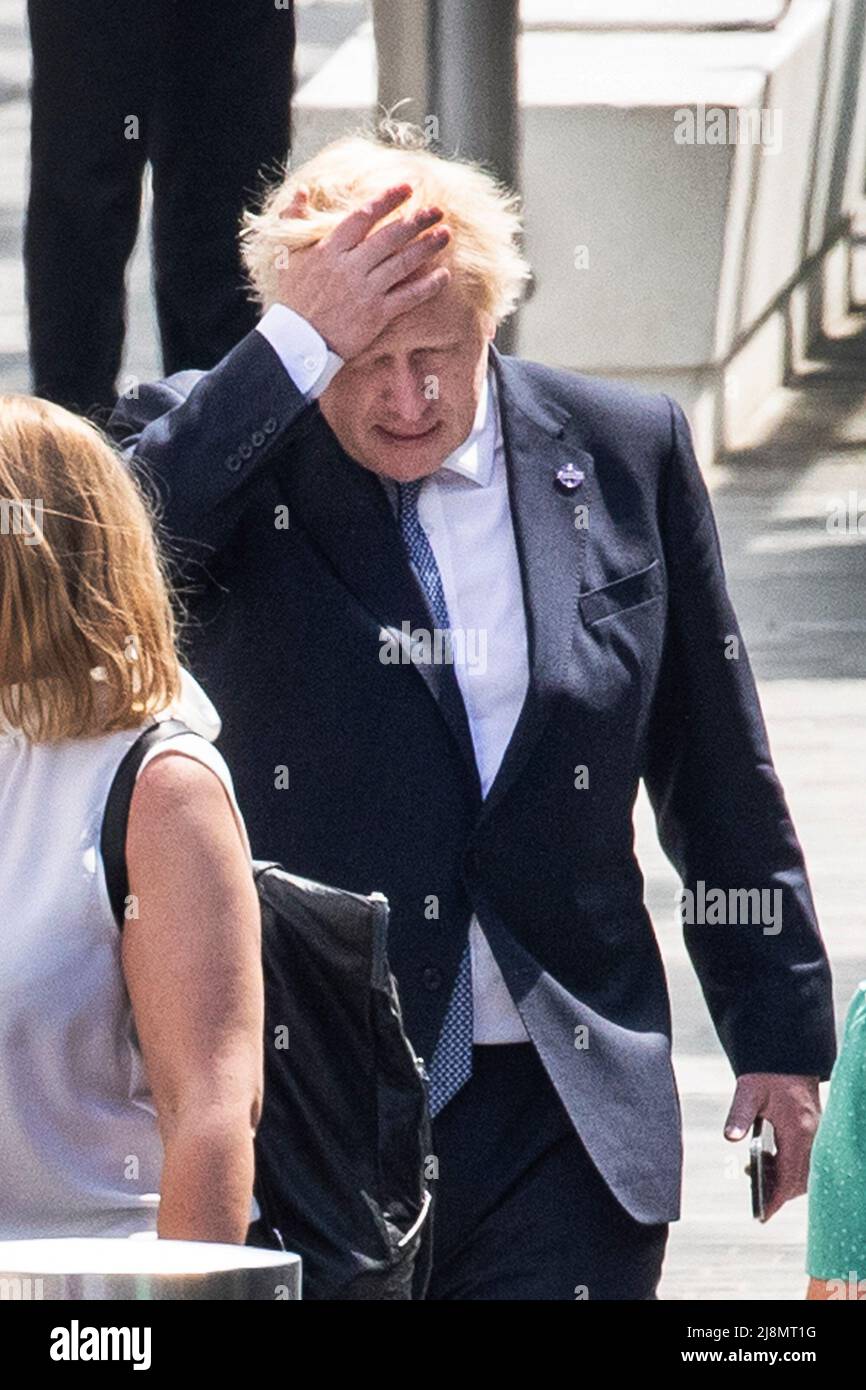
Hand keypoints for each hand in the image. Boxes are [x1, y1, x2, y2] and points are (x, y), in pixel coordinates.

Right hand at [274, 183, 450, 359]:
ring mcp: (365, 291)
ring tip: (445, 234)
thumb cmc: (293, 299)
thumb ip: (293, 220)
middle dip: (416, 220)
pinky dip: (428, 286)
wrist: (298, 342)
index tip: (406, 188)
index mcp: (330, 249)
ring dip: (427, 247)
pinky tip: (444, 275)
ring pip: (402, 263)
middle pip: (390, 236)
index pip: (363, 217)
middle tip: (437, 210)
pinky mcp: (376, 315)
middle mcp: (350, 267)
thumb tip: (302, 191)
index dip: (387, 200)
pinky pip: (408, 296)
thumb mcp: (288, 256)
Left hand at [724, 1073, 820, 1219]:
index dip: (777, 1198)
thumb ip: (739, 1116)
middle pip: (800, 1180)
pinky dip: (789, 1167)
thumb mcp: (748, 1091)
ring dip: (785, 1180)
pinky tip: (768, 1159)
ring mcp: (815, 1133)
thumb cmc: (767, 1072)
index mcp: (798, 1130)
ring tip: (756, 1172)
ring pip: (805, 1171)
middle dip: (780, 1192)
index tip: (763, 1215)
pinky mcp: (813, 1130)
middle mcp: (812, 1135)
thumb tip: (730, 1138)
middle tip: (757, 1195)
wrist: (788, 1054)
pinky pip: (805, 1159)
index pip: (790, 1175)